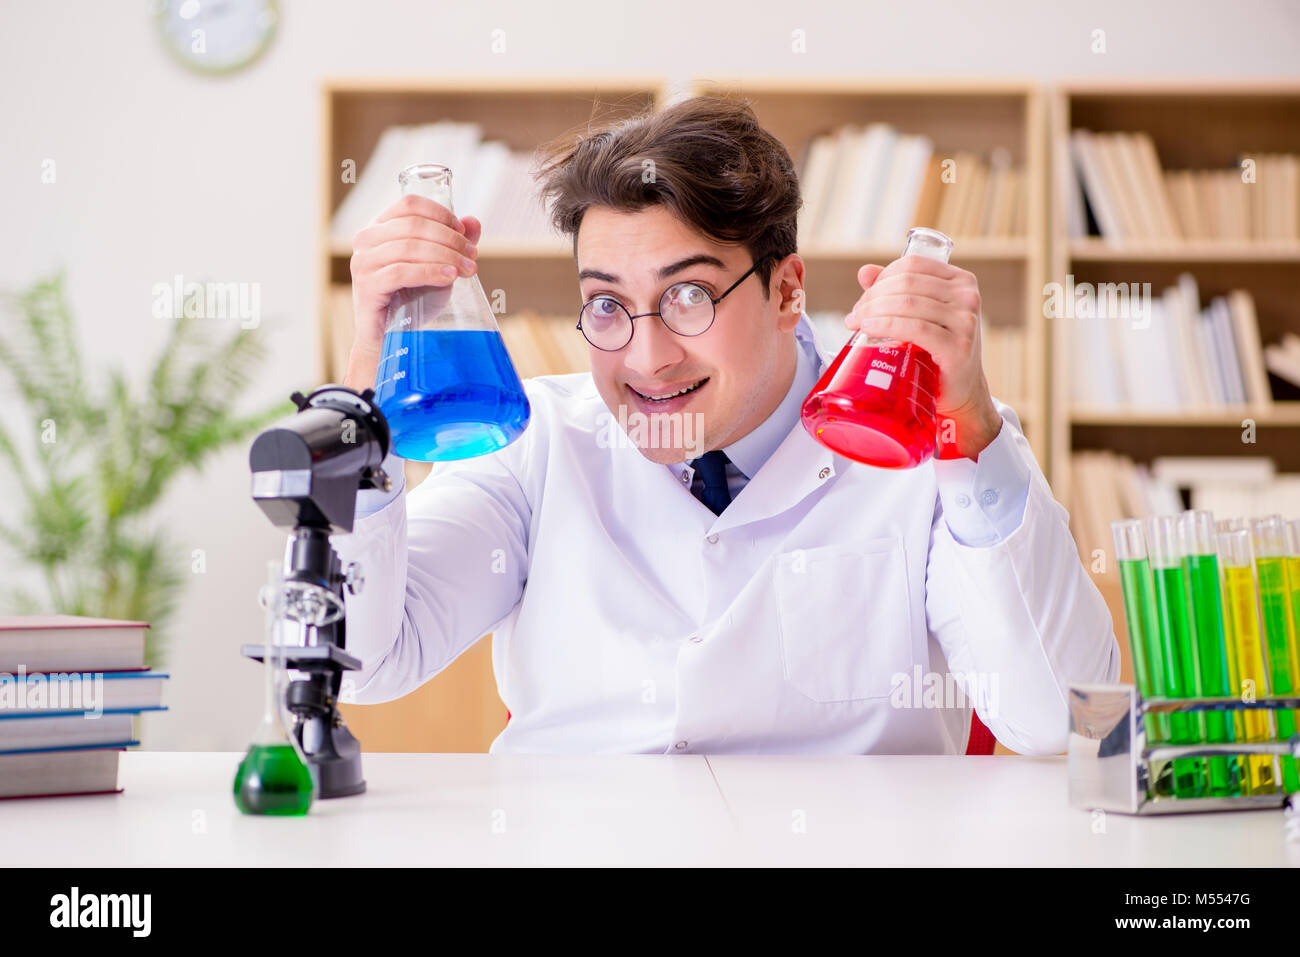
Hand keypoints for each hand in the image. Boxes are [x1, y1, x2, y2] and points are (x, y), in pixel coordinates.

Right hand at [343, 195, 481, 389]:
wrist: (390, 339)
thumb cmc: (411, 301)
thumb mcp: (437, 267)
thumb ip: (452, 243)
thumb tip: (473, 221)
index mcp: (380, 227)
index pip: (410, 204)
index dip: (441, 214)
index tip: (463, 232)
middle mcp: (366, 240)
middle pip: (414, 225)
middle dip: (450, 239)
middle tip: (473, 256)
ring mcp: (363, 262)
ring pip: (410, 247)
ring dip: (446, 255)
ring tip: (468, 269)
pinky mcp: (366, 285)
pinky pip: (402, 272)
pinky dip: (430, 271)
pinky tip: (450, 277)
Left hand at [845, 255, 1001, 458]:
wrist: (959, 391)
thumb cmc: (936, 351)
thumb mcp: (920, 315)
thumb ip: (895, 290)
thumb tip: (864, 272)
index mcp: (960, 281)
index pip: (912, 265)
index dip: (881, 278)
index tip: (863, 300)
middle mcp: (967, 297)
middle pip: (906, 283)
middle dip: (872, 298)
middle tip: (855, 317)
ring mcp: (966, 321)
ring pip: (907, 303)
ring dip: (873, 311)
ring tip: (856, 324)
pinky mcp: (958, 347)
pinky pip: (915, 328)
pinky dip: (886, 326)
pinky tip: (869, 329)